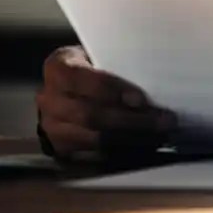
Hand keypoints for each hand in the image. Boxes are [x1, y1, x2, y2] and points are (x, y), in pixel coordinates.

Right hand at [36, 45, 176, 160]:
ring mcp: (52, 127)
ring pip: (93, 139)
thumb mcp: (100, 56)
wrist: (68, 91)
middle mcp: (49, 99)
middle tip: (163, 122)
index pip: (83, 79)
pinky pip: (95, 155)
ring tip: (160, 135)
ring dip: (131, 139)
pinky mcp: (62, 149)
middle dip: (131, 120)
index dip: (112, 89)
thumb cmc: (93, 68)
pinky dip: (123, 151)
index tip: (140, 99)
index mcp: (58, 68)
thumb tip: (157, 81)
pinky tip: (145, 145)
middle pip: (90, 115)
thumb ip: (118, 66)